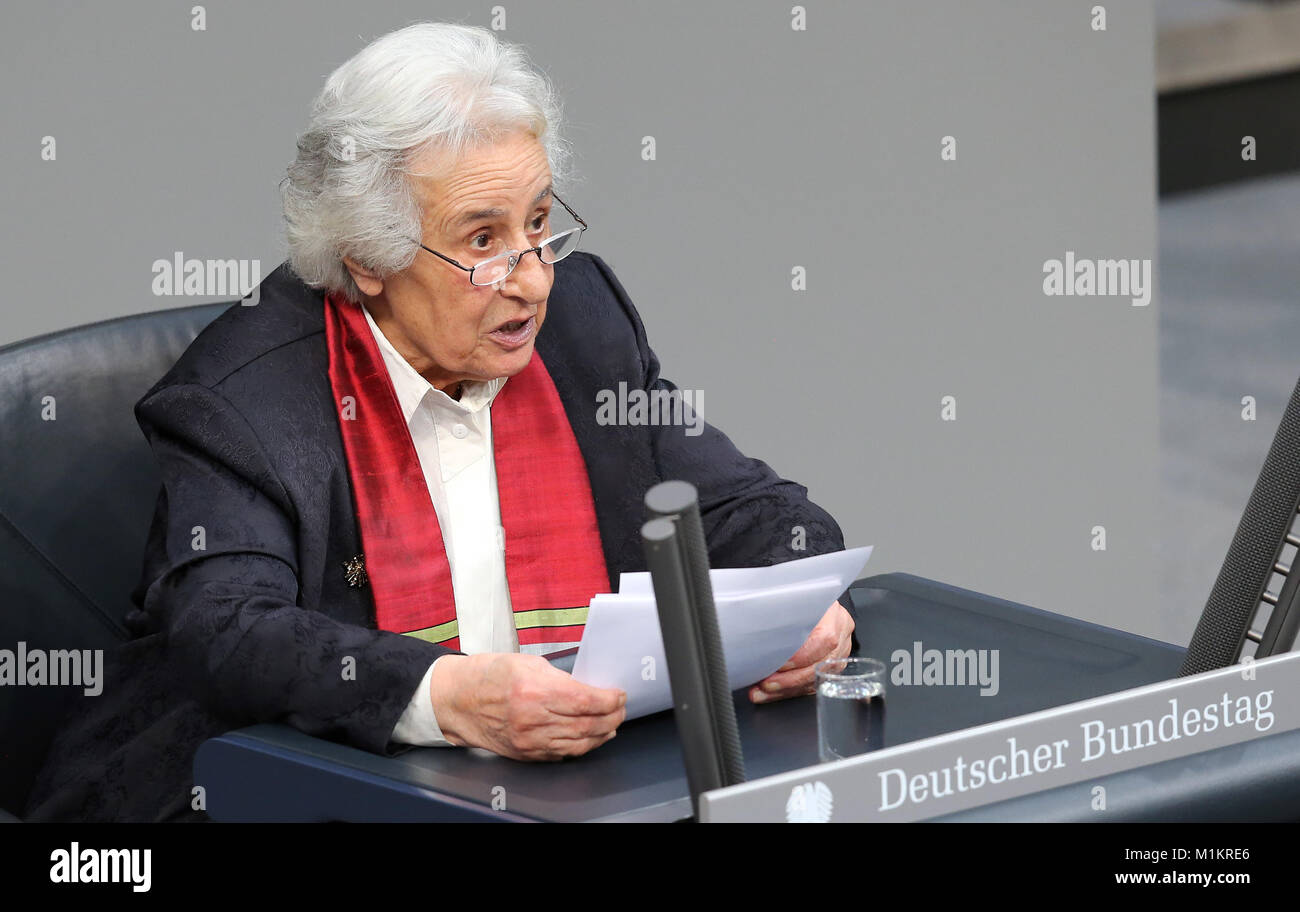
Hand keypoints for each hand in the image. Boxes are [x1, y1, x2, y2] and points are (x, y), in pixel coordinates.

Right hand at [429, 652, 626, 760]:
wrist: (458, 700)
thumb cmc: (489, 676)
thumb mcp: (528, 663)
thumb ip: (559, 678)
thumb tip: (586, 688)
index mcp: (534, 691)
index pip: (585, 701)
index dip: (609, 700)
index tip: (619, 695)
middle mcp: (532, 720)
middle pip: (587, 725)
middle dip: (611, 718)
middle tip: (620, 709)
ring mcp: (529, 741)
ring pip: (578, 744)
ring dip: (601, 734)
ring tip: (611, 724)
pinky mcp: (525, 754)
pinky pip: (562, 753)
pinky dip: (581, 746)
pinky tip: (590, 737)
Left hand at [749, 600, 853, 703]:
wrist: (811, 597)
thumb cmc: (798, 595)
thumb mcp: (793, 595)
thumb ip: (780, 608)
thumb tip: (753, 620)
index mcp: (834, 613)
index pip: (824, 639)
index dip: (802, 655)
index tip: (781, 664)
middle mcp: (841, 632)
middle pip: (822, 663)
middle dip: (791, 679)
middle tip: (766, 682)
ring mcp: (840, 650)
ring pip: (818, 677)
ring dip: (787, 689)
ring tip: (762, 691)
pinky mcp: (833, 665)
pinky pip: (814, 683)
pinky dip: (790, 691)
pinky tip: (772, 694)